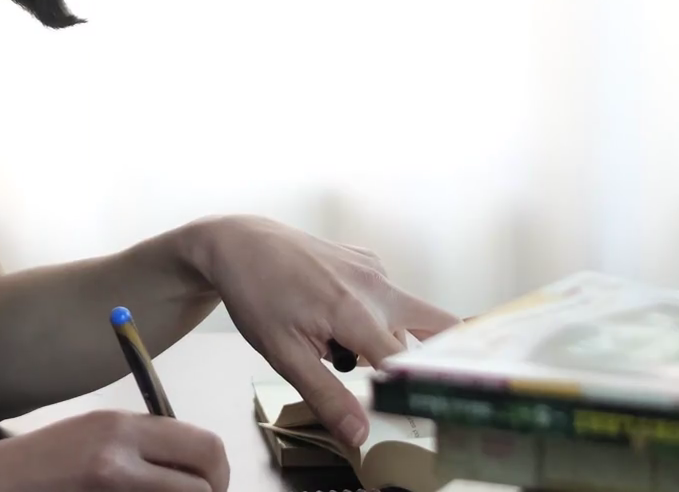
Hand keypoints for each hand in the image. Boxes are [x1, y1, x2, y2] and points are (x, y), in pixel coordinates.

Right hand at [0, 410, 229, 491]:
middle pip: (204, 483)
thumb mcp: (92, 434)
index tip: (210, 484)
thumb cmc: (35, 465)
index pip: (205, 445)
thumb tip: (197, 463)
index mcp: (120, 426)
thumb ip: (142, 442)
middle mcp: (119, 456)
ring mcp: (112, 490)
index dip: (217, 472)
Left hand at [188, 215, 458, 447]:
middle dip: (422, 361)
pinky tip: (340, 321)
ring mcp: (375, 269)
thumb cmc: (257, 297)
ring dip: (388, 340)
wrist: (241, 244)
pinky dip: (376, 318)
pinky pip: (390, 300)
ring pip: (407, 319)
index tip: (411, 414)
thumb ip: (326, 395)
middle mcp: (376, 286)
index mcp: (355, 311)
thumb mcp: (284, 354)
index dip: (411, 392)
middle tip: (384, 375)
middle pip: (438, 330)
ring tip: (341, 346)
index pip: (407, 364)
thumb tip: (361, 435)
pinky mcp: (370, 261)